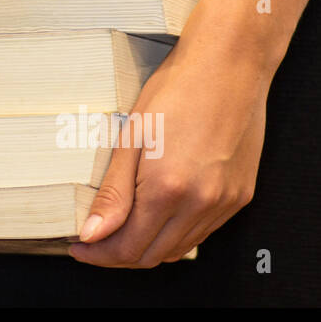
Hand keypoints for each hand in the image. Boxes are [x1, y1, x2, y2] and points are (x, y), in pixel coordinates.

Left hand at [69, 0, 277, 267]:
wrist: (230, 65)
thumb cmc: (177, 90)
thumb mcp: (131, 137)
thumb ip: (114, 193)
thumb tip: (93, 234)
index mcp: (168, 190)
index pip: (127, 248)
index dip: (99, 255)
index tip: (80, 247)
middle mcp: (201, 204)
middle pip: (153, 256)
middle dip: (119, 255)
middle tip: (95, 239)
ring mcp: (225, 202)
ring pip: (179, 249)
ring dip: (148, 247)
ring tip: (123, 226)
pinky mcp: (241, 196)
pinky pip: (203, 232)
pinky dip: (177, 234)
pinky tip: (158, 214)